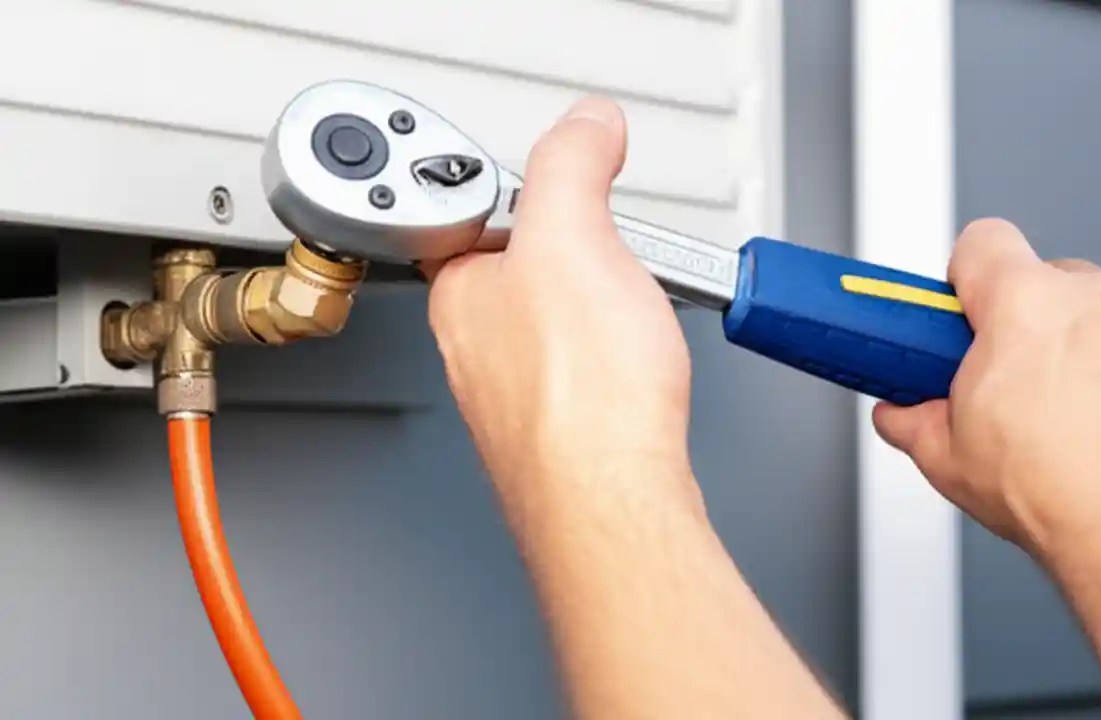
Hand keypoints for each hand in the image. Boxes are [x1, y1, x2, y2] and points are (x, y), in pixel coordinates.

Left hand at [423, 98, 698, 511]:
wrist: (615, 499)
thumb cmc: (582, 394)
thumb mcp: (572, 234)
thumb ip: (571, 164)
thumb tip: (586, 123)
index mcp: (460, 291)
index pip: (473, 213)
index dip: (522, 184)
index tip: (566, 176)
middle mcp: (476, 347)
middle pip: (523, 268)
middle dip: (577, 251)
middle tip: (615, 251)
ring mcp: (517, 396)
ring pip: (556, 324)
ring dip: (599, 308)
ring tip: (631, 312)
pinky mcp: (561, 433)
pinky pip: (586, 371)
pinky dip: (614, 358)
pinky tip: (634, 367)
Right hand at [874, 219, 1100, 564]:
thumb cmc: (1056, 497)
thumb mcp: (947, 460)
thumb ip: (911, 419)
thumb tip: (899, 412)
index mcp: (1024, 306)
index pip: (982, 242)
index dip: (969, 276)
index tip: (968, 313)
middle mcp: (1099, 297)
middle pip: (1052, 282)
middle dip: (1036, 325)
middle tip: (1025, 386)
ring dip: (1098, 350)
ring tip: (1087, 417)